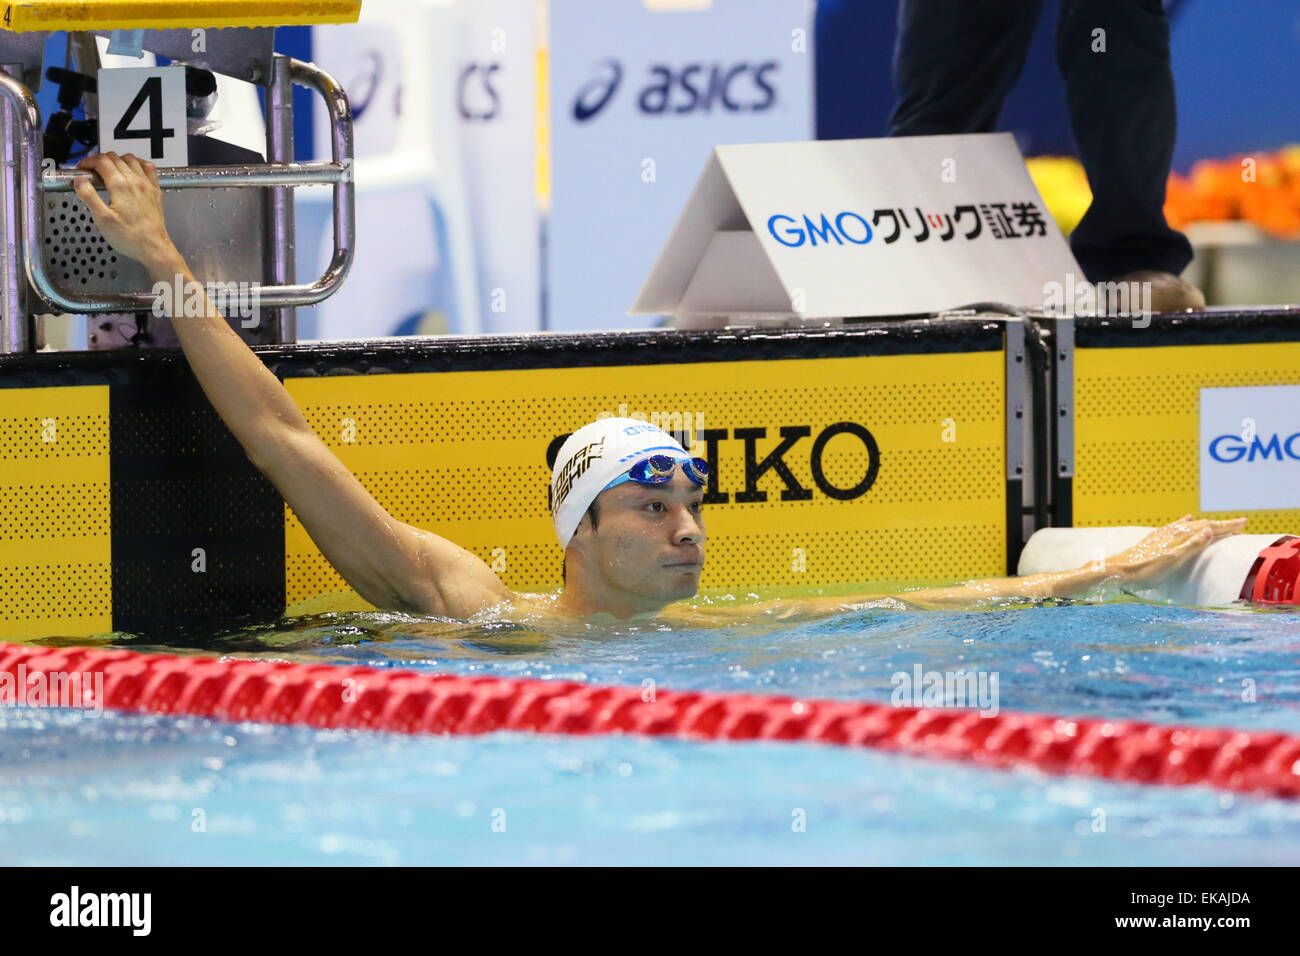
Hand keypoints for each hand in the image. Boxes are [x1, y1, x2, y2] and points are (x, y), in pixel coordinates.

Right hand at [70, 152, 178, 273]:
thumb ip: (89, 196)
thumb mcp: (102, 219)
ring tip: (108, 171)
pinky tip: (132, 170)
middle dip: (99, 160)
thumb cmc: (131, 238)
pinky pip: (148, 167)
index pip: (101, 161)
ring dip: (116, 160)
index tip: (82, 169)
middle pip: (114, 157)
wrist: (154, 247)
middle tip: (91, 171)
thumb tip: (79, 181)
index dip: (88, 162)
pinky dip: (137, 163)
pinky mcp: (155, 191)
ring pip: (130, 158)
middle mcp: (135, 181)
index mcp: (120, 186)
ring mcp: (147, 185)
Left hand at [1102, 515, 1247, 585]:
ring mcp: (1163, 535)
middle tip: (1240, 525)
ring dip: (1207, 525)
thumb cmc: (1145, 570)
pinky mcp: (1155, 539)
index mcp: (1179, 536)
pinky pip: (1176, 526)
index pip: (1209, 528)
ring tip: (1219, 524)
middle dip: (1222, 525)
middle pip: (1202, 525)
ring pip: (1191, 526)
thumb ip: (1192, 545)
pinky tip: (1185, 519)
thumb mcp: (1172, 560)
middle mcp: (1172, 532)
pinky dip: (1185, 523)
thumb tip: (1211, 529)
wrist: (1117, 571)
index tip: (1244, 524)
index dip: (1227, 526)